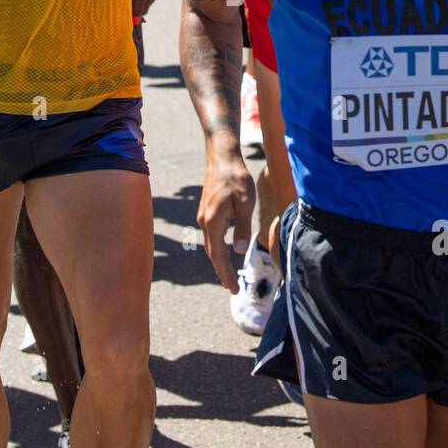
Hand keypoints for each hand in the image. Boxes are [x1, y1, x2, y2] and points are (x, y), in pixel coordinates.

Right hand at [198, 151, 256, 290]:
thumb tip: (238, 251)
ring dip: (219, 262)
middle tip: (233, 289)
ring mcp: (203, 216)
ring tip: (229, 275)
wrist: (222, 157)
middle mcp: (204, 221)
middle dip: (222, 272)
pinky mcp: (205, 211)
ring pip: (210, 246)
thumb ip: (242, 227)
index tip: (233, 289)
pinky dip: (217, 249)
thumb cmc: (236, 178)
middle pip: (212, 254)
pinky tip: (225, 253)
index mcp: (213, 222)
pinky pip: (210, 236)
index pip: (218, 255)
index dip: (226, 274)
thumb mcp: (245, 203)